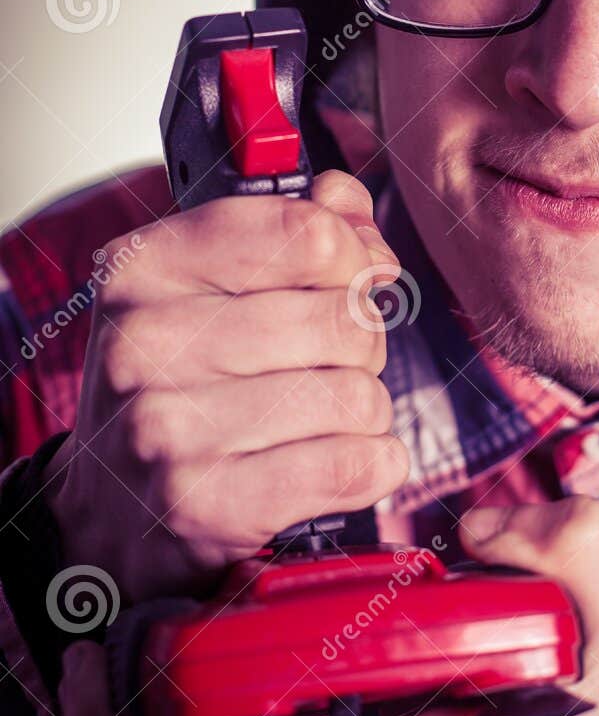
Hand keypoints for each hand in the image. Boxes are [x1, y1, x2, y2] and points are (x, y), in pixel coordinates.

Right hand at [49, 171, 408, 605]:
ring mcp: (168, 429)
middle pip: (343, 320)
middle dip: (361, 343)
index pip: (306, 233)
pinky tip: (337, 463)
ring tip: (320, 420)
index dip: (355, 255)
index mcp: (144, 269)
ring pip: (357, 396)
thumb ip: (288, 229)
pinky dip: (373, 465)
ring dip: (363, 411)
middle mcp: (144, 344)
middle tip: (325, 364)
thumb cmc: (174, 387)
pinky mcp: (206, 506)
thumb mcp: (202, 290)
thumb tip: (348, 200)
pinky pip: (354, 466)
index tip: (352, 276)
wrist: (109, 515)